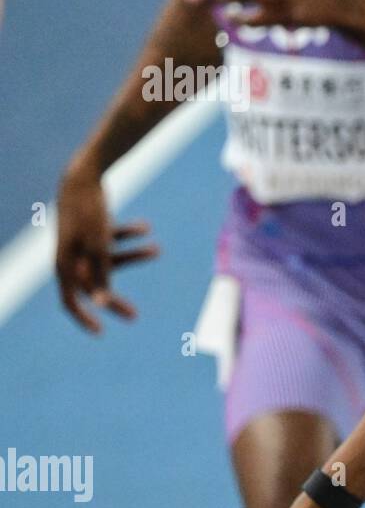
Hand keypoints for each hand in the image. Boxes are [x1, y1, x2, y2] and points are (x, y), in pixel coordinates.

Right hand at [55, 170, 159, 332]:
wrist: (83, 176)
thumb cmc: (88, 213)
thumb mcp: (99, 246)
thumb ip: (102, 275)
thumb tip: (102, 304)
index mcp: (64, 264)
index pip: (70, 301)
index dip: (83, 319)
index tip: (100, 332)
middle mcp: (70, 256)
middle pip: (95, 286)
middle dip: (115, 299)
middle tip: (134, 316)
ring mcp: (81, 244)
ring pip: (109, 260)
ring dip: (134, 256)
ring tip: (157, 250)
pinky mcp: (92, 229)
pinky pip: (111, 240)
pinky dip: (129, 236)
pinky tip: (146, 228)